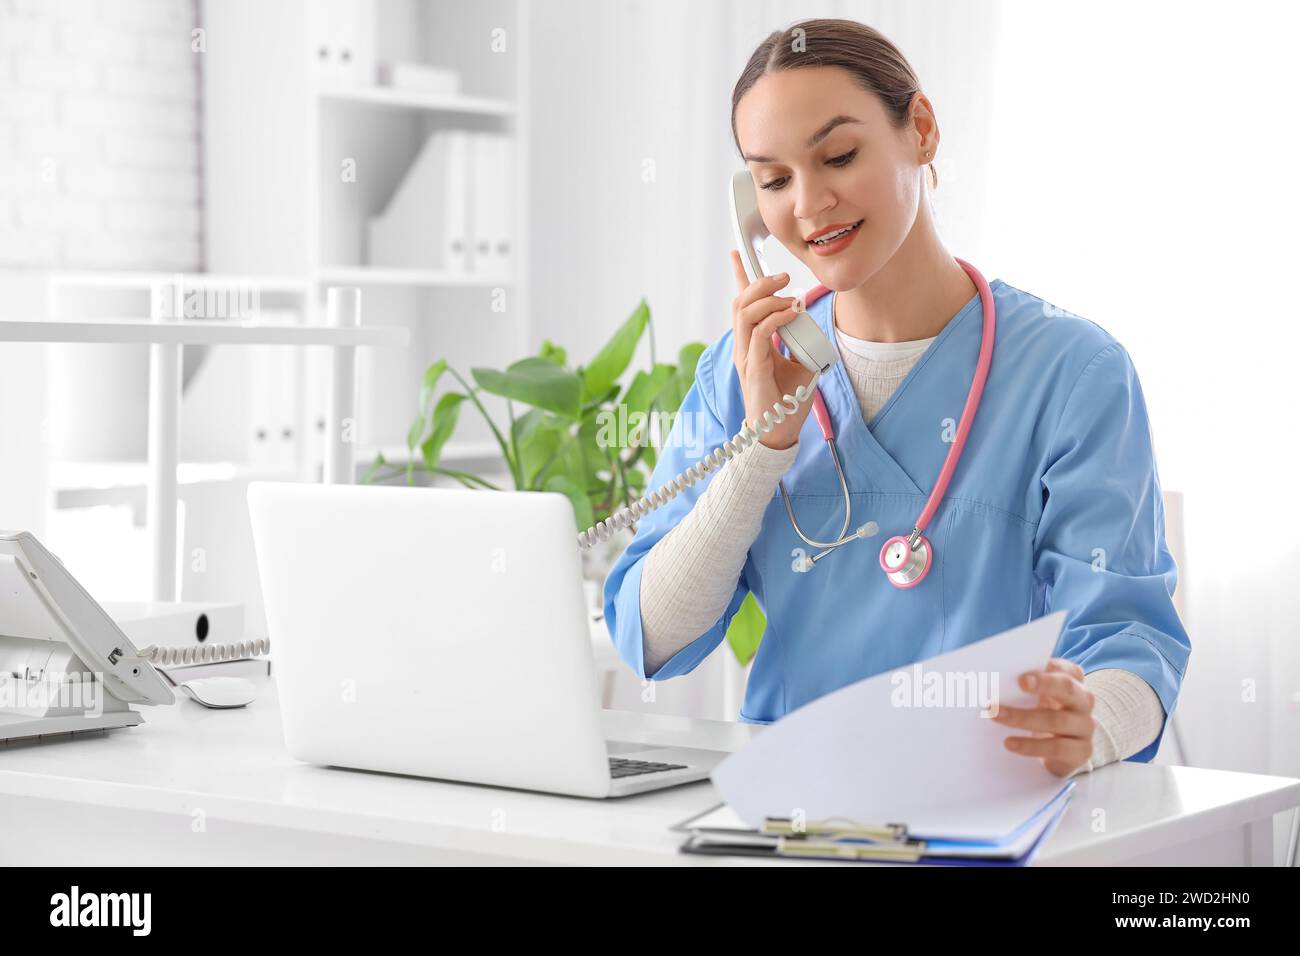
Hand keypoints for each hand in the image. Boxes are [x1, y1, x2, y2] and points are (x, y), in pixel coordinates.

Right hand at [729, 250, 816, 449]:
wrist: (778, 433)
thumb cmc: (786, 402)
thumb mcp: (799, 364)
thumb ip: (799, 342)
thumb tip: (807, 322)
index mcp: (750, 344)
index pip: (741, 305)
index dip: (739, 278)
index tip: (737, 254)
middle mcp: (742, 347)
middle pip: (740, 303)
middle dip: (760, 282)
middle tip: (785, 277)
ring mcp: (745, 357)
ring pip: (745, 314)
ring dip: (768, 298)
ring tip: (790, 297)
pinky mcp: (753, 369)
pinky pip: (759, 334)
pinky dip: (776, 319)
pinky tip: (791, 314)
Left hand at [991, 658, 1095, 776]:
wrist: (1060, 753)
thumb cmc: (1043, 715)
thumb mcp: (1036, 698)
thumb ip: (1024, 686)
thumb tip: (993, 678)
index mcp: (1073, 682)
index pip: (1068, 669)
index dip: (1050, 667)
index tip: (1027, 669)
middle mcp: (1083, 702)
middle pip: (1068, 689)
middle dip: (1044, 684)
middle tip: (1019, 683)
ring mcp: (1085, 727)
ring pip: (1057, 720)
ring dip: (1023, 718)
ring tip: (996, 716)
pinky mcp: (1081, 752)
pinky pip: (1056, 748)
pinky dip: (1030, 746)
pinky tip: (1009, 742)